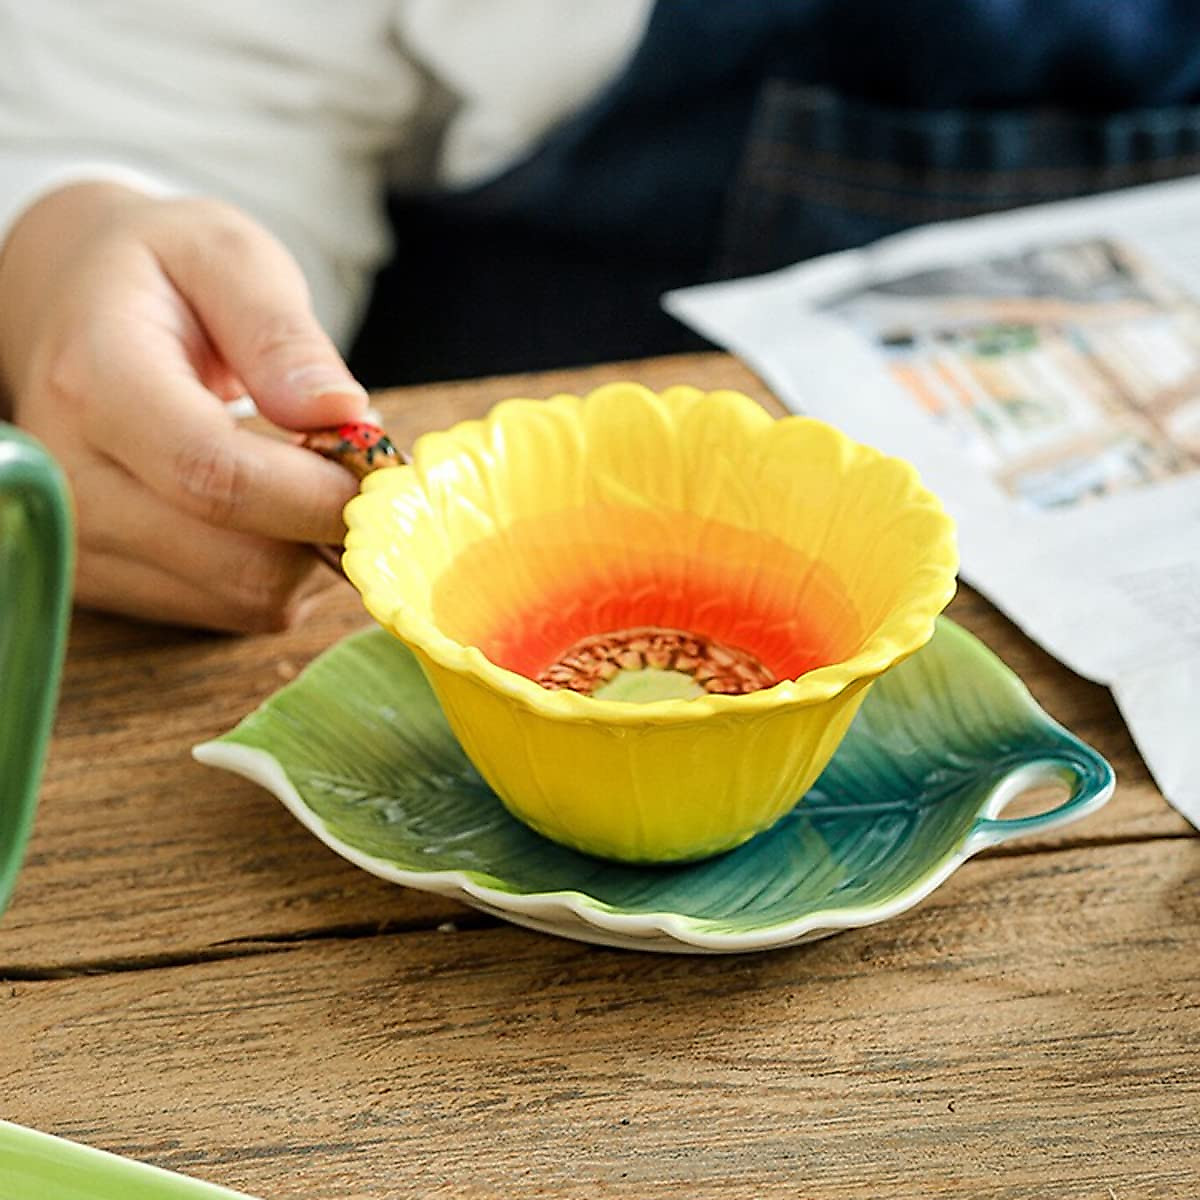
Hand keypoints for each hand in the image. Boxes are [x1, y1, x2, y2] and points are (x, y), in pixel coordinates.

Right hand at [0, 183, 366, 631]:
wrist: (68, 310)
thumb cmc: (157, 275)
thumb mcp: (225, 255)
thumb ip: (281, 333)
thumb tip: (344, 414)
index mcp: (95, 384)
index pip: (216, 478)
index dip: (318, 492)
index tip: (380, 469)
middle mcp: (71, 483)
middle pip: (241, 563)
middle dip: (325, 524)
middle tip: (353, 467)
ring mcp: (83, 546)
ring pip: (246, 597)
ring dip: (308, 549)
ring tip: (303, 473)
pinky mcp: (107, 586)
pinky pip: (232, 610)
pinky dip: (279, 568)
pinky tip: (272, 508)